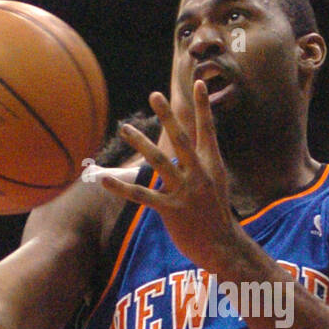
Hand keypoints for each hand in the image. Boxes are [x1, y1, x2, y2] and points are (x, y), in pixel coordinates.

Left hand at [89, 81, 241, 272]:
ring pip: (159, 162)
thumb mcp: (215, 185)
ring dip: (141, 144)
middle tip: (155, 94)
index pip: (208, 130)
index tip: (199, 83)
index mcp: (211, 166)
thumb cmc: (216, 215)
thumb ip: (202, 164)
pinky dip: (122, 188)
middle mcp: (200, 175)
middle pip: (182, 140)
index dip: (203, 107)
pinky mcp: (172, 210)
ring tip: (124, 128)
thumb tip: (190, 149)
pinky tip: (105, 180)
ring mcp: (186, 192)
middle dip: (169, 117)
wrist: (223, 246)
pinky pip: (143, 196)